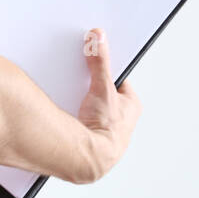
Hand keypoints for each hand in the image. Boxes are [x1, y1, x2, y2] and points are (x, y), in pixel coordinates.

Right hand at [76, 28, 141, 181]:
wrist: (89, 158)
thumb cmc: (106, 131)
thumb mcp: (103, 88)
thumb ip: (100, 62)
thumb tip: (98, 39)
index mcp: (132, 105)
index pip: (117, 79)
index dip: (104, 70)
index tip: (93, 61)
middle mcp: (121, 117)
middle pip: (102, 91)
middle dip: (89, 86)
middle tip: (79, 83)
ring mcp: (105, 128)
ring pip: (90, 106)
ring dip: (80, 102)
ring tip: (72, 102)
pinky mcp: (90, 137)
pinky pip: (79, 119)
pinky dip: (73, 116)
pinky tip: (67, 116)